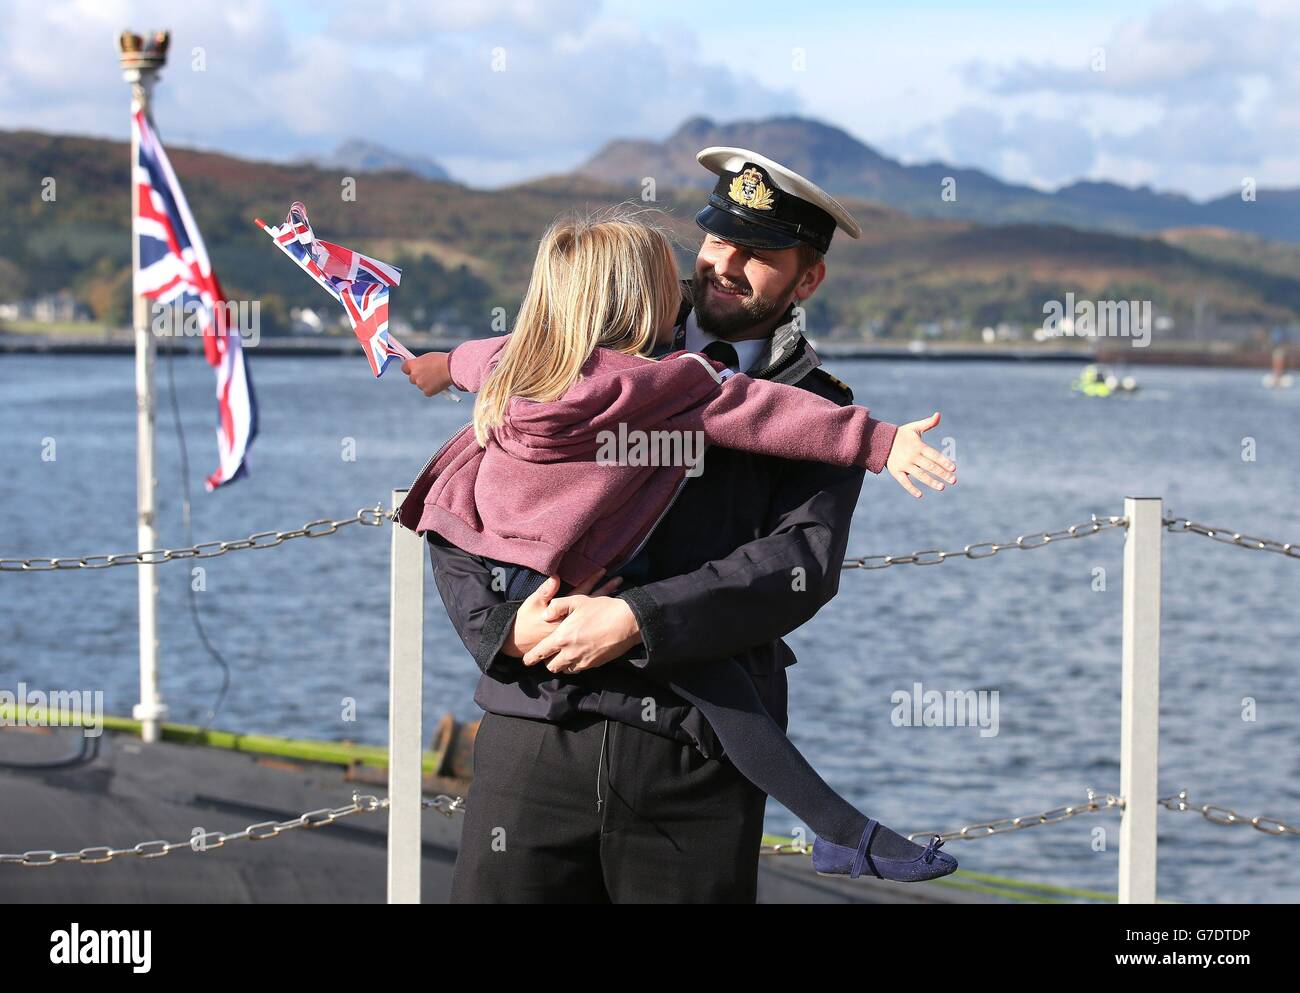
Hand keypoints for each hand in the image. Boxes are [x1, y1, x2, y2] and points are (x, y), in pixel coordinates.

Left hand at [401, 352, 452, 396]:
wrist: (452, 368)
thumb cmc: (442, 360)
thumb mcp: (428, 358)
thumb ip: (421, 364)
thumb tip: (419, 367)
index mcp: (412, 365)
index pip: (404, 368)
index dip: (409, 369)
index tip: (413, 369)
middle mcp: (414, 375)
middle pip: (412, 379)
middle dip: (418, 377)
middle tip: (427, 374)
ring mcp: (420, 384)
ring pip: (421, 385)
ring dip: (426, 383)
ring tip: (437, 377)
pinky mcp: (427, 392)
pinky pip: (427, 392)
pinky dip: (432, 389)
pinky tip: (439, 383)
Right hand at [502, 569, 622, 657]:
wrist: (521, 644)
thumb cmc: (526, 622)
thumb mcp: (533, 604)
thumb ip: (545, 591)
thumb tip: (556, 576)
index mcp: (562, 612)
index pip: (580, 593)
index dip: (591, 580)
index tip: (603, 570)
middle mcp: (571, 621)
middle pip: (592, 603)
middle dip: (605, 591)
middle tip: (619, 580)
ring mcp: (574, 631)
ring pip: (594, 615)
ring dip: (606, 603)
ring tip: (620, 596)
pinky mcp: (573, 639)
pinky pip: (590, 629)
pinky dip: (600, 620)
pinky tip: (608, 615)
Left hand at [522, 593, 642, 674]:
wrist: (628, 622)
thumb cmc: (602, 609)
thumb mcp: (577, 600)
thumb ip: (556, 607)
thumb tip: (545, 615)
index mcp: (562, 638)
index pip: (540, 652)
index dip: (530, 658)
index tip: (525, 661)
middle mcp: (570, 653)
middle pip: (552, 666)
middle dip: (548, 662)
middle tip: (548, 656)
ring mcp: (583, 660)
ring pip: (566, 670)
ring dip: (562, 665)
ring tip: (564, 656)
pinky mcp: (595, 664)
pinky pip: (580, 669)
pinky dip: (576, 665)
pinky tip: (579, 655)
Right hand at [886, 411, 956, 498]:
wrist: (880, 440)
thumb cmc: (901, 434)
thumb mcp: (914, 427)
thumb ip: (928, 423)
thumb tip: (939, 414)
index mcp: (918, 446)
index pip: (934, 455)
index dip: (944, 462)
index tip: (954, 468)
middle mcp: (912, 456)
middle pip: (930, 466)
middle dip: (942, 474)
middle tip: (953, 480)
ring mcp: (904, 465)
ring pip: (920, 475)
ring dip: (931, 482)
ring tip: (942, 487)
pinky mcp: (896, 471)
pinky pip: (904, 482)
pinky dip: (911, 488)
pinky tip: (920, 495)